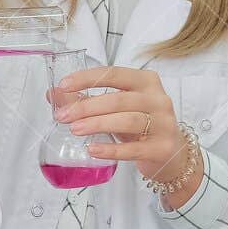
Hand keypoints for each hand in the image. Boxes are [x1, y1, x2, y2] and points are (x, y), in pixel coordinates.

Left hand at [54, 65, 194, 184]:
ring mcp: (163, 124)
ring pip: (127, 120)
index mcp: (146, 82)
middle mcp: (158, 99)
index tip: (64, 86)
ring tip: (75, 129)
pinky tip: (92, 149)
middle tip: (63, 116)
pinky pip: (133, 149)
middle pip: (118, 99)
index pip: (114, 74)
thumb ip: (88, 98)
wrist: (173, 154)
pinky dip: (111, 149)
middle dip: (87, 107)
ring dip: (97, 124)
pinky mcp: (162, 148)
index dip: (87, 78)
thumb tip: (54, 93)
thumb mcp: (118, 109)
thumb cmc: (142, 126)